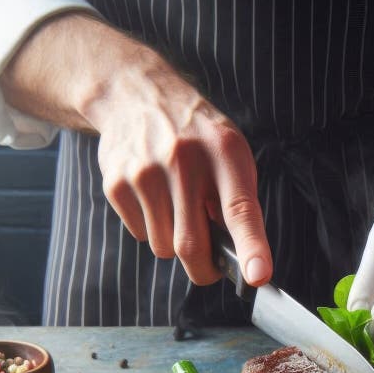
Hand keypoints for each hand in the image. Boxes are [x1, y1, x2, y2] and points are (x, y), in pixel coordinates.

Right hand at [0, 12, 271, 287]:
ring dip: (174, 244)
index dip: (251, 248)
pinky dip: (151, 229)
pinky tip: (154, 198)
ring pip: (164, 247)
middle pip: (192, 245)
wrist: (137, 95)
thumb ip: (238, 203)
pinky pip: (140, 235)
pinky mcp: (116, 181)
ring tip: (178, 210)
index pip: (240, 210)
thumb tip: (235, 260)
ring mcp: (145, 170)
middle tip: (211, 267)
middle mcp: (183, 159)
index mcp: (225, 153)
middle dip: (204, 269)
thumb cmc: (199, 139)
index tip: (257, 277)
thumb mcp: (231, 155)